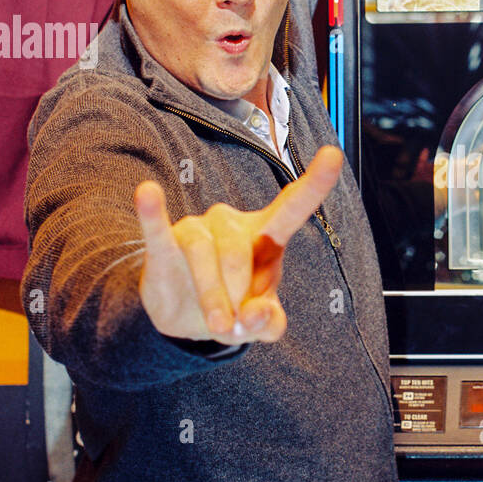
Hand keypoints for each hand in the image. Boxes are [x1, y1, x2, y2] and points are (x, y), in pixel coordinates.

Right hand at [133, 146, 343, 344]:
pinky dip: (152, 212)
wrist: (187, 318)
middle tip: (235, 326)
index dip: (315, 183)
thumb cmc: (235, 307)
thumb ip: (270, 323)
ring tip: (216, 324)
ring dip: (211, 296)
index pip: (294, 205)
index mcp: (267, 236)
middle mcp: (233, 224)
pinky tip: (148, 192)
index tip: (334, 155)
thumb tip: (257, 314)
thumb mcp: (260, 323)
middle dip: (238, 297)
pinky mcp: (166, 243)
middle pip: (239, 254)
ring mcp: (198, 229)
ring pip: (203, 256)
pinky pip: (157, 226)